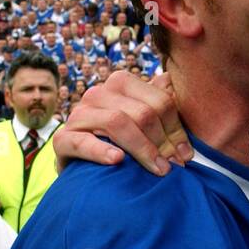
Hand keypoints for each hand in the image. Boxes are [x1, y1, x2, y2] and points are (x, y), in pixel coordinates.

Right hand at [52, 72, 191, 175]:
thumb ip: (159, 102)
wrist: (86, 170)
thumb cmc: (123, 144)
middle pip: (142, 113)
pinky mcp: (63, 139)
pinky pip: (82, 141)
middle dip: (163, 143)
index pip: (159, 101)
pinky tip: (117, 160)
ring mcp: (79, 115)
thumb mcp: (144, 123)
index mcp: (121, 84)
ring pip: (117, 122)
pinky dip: (101, 151)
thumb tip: (171, 78)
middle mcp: (98, 94)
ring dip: (142, 149)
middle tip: (174, 166)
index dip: (176, 130)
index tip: (185, 155)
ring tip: (157, 170)